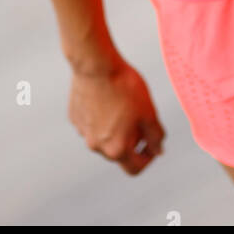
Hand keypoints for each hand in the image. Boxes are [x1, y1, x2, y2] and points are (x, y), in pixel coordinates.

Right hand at [68, 58, 165, 175]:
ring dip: (115, 128)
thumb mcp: (149, 112)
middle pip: (119, 153)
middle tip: (139, 116)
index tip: (153, 142)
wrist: (96, 65)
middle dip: (132, 140)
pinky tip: (108, 98)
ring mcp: (83, 133)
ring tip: (123, 103)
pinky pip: (91, 124)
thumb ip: (156, 136)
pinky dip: (101, 117)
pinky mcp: (75, 118)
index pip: (135, 168)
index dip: (148, 158)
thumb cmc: (125, 87)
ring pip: (104, 138)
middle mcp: (96, 146)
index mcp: (116, 149)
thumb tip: (158, 150)